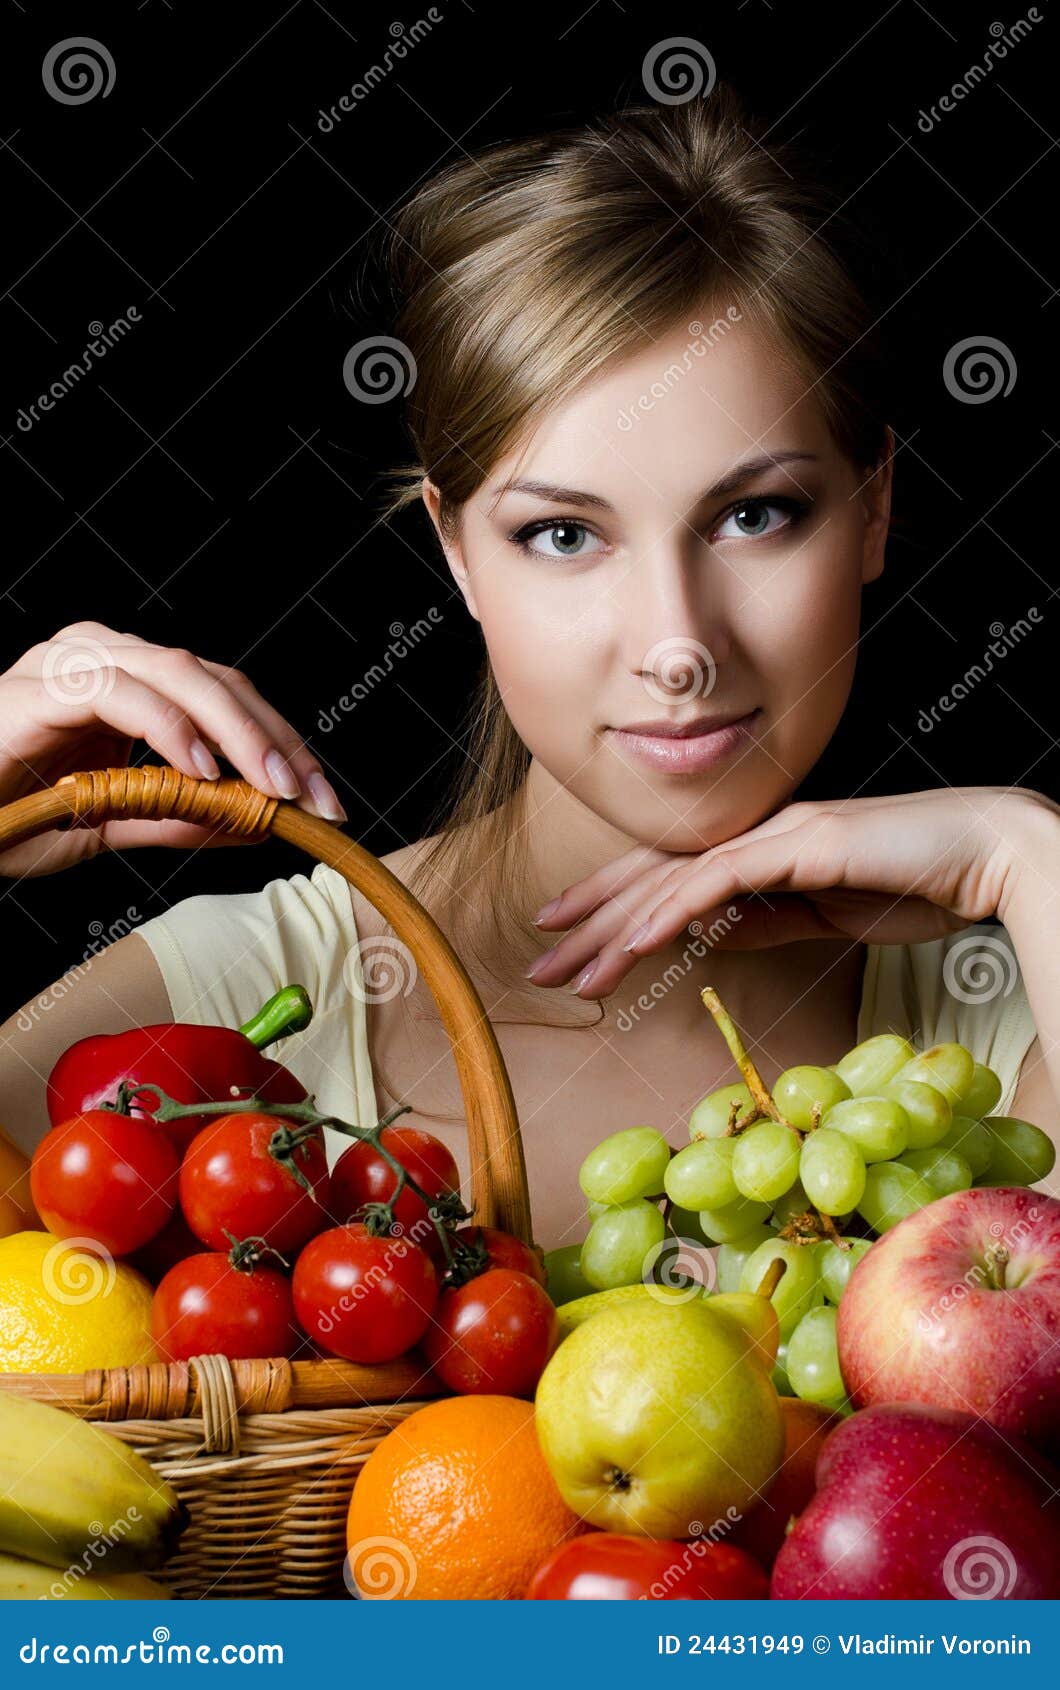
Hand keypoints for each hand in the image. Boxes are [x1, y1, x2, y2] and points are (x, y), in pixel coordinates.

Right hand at [0, 621, 346, 877]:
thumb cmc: (4, 815)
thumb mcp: (106, 826)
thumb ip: (176, 818)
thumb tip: (256, 823)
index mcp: (128, 685)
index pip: (227, 698)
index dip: (284, 744)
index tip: (324, 801)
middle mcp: (105, 659)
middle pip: (218, 679)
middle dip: (278, 739)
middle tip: (316, 798)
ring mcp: (72, 662)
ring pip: (180, 673)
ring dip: (239, 733)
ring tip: (274, 787)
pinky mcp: (41, 685)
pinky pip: (120, 693)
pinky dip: (171, 731)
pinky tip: (204, 772)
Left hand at [527, 789, 1039, 996]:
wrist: (981, 856)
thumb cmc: (911, 882)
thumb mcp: (820, 915)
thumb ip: (762, 920)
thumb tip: (704, 937)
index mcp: (755, 848)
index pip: (665, 877)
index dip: (610, 904)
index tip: (566, 936)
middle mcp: (753, 833)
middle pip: (652, 877)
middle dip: (591, 921)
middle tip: (538, 961)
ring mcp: (774, 834)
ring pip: (674, 882)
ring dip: (619, 930)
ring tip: (575, 971)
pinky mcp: (800, 844)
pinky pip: (722, 881)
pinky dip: (674, 912)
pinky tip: (637, 942)